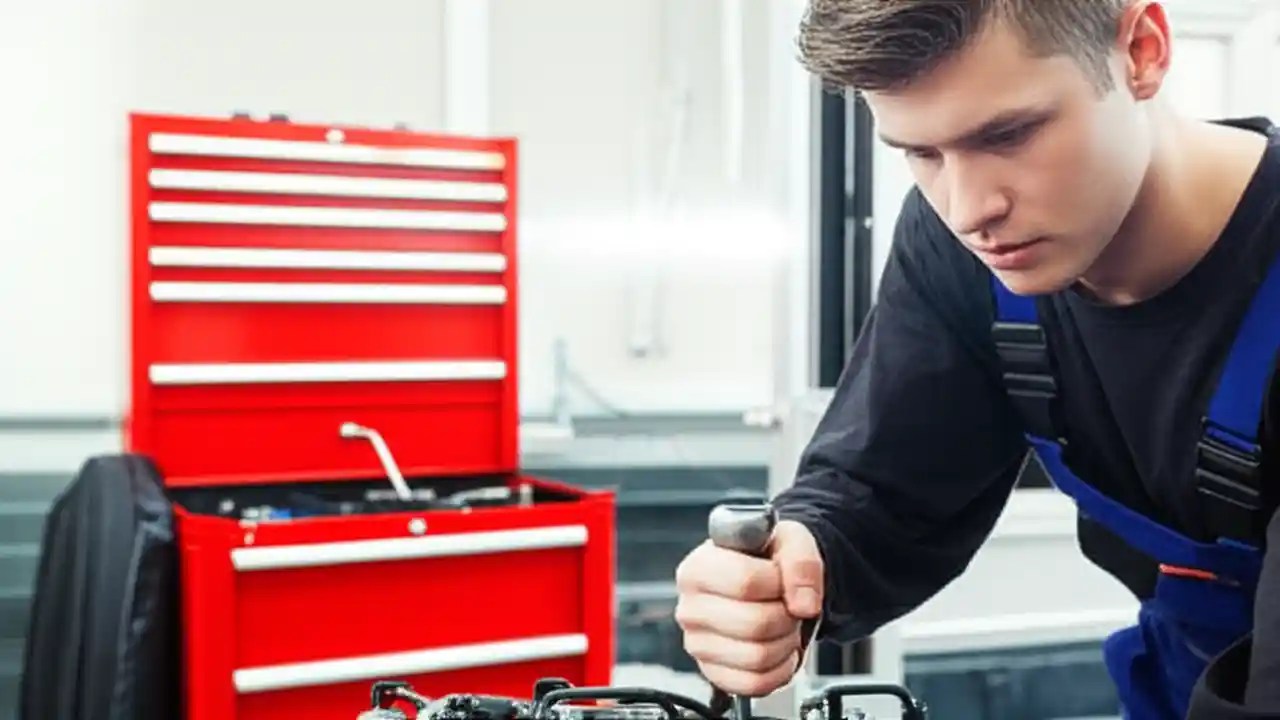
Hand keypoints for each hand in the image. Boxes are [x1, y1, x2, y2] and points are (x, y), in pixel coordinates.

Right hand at [674, 520, 823, 696]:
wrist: (765, 581)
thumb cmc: (767, 560)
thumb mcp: (790, 541)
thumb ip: (800, 562)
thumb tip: (804, 604)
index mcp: (698, 568)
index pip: (745, 581)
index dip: (778, 583)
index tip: (781, 578)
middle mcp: (691, 607)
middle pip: (755, 624)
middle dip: (786, 615)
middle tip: (785, 604)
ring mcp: (698, 644)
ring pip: (758, 657)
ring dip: (785, 642)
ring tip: (780, 624)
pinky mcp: (713, 673)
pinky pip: (756, 684)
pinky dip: (779, 669)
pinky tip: (775, 647)